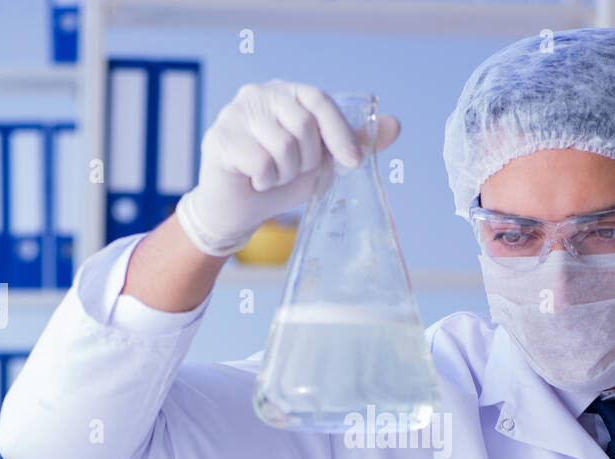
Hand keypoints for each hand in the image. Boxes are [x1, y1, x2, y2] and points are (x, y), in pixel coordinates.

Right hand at [175, 79, 400, 255]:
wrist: (241, 209)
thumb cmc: (282, 179)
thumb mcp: (325, 162)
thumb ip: (356, 143)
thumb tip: (395, 125)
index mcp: (288, 93)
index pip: (319, 101)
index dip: (340, 133)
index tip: (353, 163)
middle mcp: (259, 93)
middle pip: (302, 125)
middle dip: (307, 161)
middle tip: (294, 172)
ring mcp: (235, 112)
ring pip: (281, 146)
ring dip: (284, 174)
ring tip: (274, 177)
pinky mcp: (219, 137)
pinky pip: (259, 162)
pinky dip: (264, 181)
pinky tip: (255, 180)